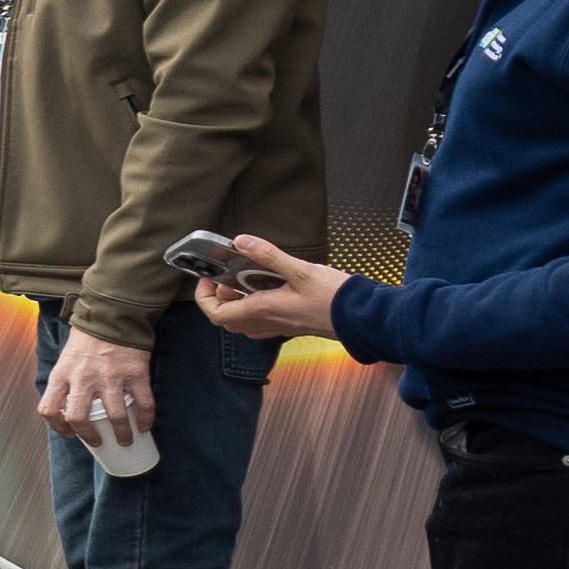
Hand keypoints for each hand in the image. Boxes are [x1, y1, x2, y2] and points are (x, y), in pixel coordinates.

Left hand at [41, 329, 153, 439]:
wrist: (112, 316)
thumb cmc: (87, 340)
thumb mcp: (66, 359)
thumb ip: (66, 381)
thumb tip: (68, 409)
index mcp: (62, 374)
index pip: (48, 408)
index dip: (57, 427)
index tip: (69, 433)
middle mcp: (83, 378)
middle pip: (79, 418)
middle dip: (88, 435)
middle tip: (97, 441)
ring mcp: (110, 377)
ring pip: (115, 416)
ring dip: (122, 434)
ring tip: (125, 440)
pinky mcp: (135, 373)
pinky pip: (143, 403)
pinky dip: (145, 419)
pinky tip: (144, 426)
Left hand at [184, 241, 350, 344]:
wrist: (364, 317)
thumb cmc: (335, 297)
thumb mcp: (300, 269)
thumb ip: (268, 255)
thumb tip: (241, 241)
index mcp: (264, 310)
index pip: (217, 315)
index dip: (205, 298)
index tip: (208, 280)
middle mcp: (268, 323)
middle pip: (227, 321)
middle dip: (220, 300)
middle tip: (226, 279)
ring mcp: (280, 327)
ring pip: (244, 324)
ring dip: (236, 305)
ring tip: (245, 282)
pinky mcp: (292, 326)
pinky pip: (262, 323)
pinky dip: (255, 308)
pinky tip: (269, 289)